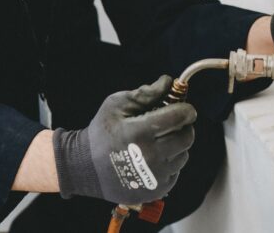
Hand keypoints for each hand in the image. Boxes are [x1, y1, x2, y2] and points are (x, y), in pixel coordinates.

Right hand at [53, 75, 195, 202]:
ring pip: (183, 154)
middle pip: (187, 137)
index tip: (185, 107)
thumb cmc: (102, 132)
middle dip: (183, 126)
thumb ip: (145, 93)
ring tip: (158, 141)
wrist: (86, 168)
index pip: (178, 117)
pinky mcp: (157, 190)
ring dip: (176, 145)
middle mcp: (150, 157)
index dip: (186, 109)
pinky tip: (153, 158)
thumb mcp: (116, 105)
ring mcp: (154, 177)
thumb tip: (168, 82)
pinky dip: (169, 162)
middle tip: (172, 123)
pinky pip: (176, 171)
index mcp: (139, 132)